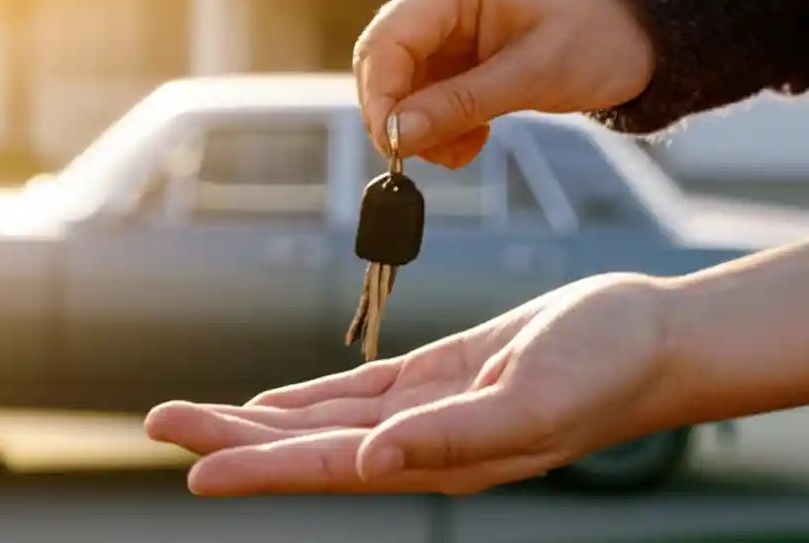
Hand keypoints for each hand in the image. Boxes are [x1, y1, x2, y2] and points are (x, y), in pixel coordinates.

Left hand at [145, 274, 681, 495]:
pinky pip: (354, 395)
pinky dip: (306, 401)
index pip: (326, 468)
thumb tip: (373, 463)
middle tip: (160, 421)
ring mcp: (423, 414)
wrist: (648, 340)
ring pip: (320, 420)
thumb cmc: (604, 370)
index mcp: (436, 460)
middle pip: (305, 446)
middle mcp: (418, 446)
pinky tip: (272, 406)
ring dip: (255, 420)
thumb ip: (451, 435)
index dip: (257, 467)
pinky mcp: (435, 379)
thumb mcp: (531, 401)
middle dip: (231, 437)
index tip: (194, 469)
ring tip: (196, 417)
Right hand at [354, 0, 653, 167]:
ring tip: (464, 150)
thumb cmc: (601, 35)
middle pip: (384, 63)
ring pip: (402, 87)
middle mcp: (440, 1)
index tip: (393, 145)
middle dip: (398, 116)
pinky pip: (426, 98)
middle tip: (426, 156)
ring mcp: (447, 30)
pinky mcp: (457, 57)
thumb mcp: (533, 74)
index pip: (387, 40)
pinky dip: (439, 127)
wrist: (647, 31)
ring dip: (422, 128)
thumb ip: (459, 104)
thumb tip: (395, 136)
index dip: (380, 95)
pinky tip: (473, 140)